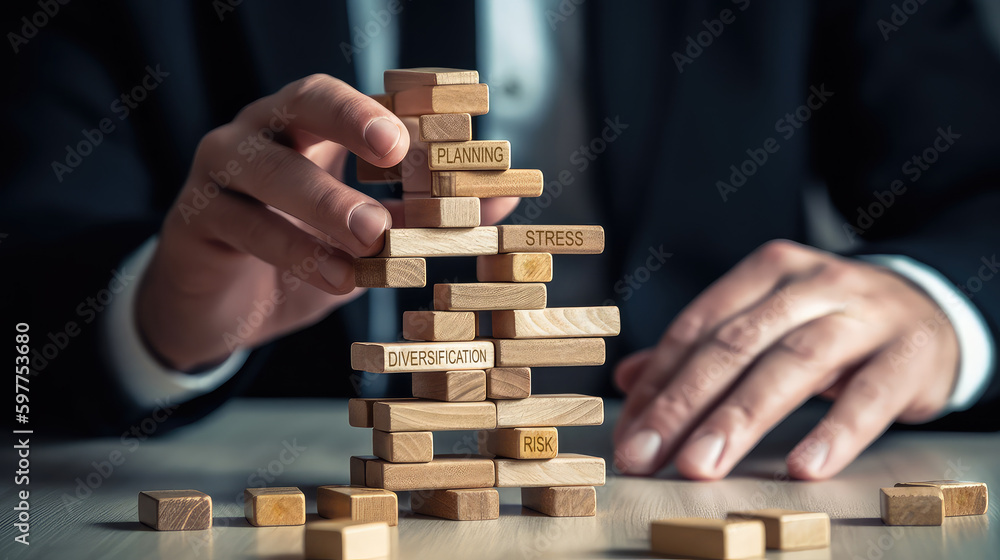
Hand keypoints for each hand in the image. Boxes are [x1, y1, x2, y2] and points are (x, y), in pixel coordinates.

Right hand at [137, 74, 517, 370]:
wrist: (218, 307)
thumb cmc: (296, 255)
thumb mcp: (367, 239)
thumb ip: (423, 214)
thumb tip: (502, 199)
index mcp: (305, 126)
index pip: (348, 98)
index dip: (387, 109)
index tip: (431, 135)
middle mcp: (260, 133)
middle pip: (302, 103)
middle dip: (352, 122)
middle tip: (398, 152)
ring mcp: (221, 171)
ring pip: (269, 169)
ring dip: (326, 200)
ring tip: (374, 234)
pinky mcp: (195, 218)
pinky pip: (246, 226)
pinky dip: (296, 252)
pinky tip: (339, 279)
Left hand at [612, 240, 958, 479]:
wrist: (932, 307)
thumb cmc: (832, 321)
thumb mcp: (768, 321)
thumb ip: (701, 349)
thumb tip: (629, 382)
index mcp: (766, 272)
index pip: (699, 326)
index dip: (659, 382)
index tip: (630, 433)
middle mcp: (811, 284)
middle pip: (735, 345)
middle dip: (684, 404)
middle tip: (646, 454)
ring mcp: (863, 314)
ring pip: (791, 364)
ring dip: (740, 418)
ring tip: (700, 465)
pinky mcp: (909, 353)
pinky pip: (869, 395)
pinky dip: (835, 431)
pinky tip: (803, 467)